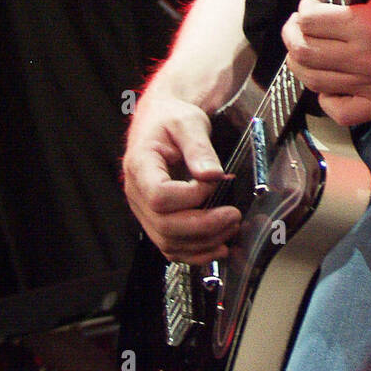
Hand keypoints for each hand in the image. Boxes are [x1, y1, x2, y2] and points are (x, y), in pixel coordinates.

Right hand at [122, 92, 240, 264]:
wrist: (161, 121)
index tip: (215, 181)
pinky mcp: (156, 219)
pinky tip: (219, 246)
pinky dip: (196, 252)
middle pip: (164, 227)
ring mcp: (144, 210)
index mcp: (140, 167)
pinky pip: (171, 246)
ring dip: (204, 242)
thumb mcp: (188, 122)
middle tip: (234, 215)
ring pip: (169, 243)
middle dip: (204, 226)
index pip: (160, 196)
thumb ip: (199, 148)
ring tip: (232, 228)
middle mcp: (137, 194)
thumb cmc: (171, 119)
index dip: (191, 196)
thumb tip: (213, 175)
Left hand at [282, 0, 370, 126]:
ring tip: (314, 46)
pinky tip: (331, 79)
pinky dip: (326, 97)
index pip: (309, 20)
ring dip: (304, 62)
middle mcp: (365, 60)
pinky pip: (340, 112)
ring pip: (314, 82)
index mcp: (366, 25)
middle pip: (303, 53)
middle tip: (305, 22)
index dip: (306, 5)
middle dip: (295, 33)